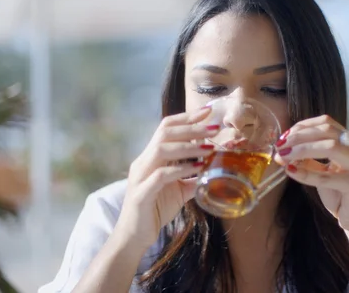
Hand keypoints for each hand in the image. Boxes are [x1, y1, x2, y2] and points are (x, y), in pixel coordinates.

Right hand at [115, 107, 217, 248]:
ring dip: (188, 146)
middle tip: (214, 127)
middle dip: (191, 127)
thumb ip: (193, 177)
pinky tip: (197, 169)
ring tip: (209, 147)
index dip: (187, 117)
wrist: (134, 237)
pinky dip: (180, 170)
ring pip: (162, 149)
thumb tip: (214, 168)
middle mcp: (143, 162)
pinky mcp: (141, 193)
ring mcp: (140, 176)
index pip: (166, 127)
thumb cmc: (154, 210)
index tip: (208, 111)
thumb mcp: (179, 191)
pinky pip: (161, 175)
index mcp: (151, 158)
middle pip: (165, 133)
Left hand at [273, 115, 348, 272]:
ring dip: (301, 149)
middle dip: (299, 136)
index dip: (304, 126)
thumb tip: (284, 149)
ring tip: (284, 156)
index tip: (285, 136)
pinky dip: (306, 173)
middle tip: (280, 146)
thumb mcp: (324, 173)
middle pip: (327, 132)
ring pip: (330, 147)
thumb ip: (309, 159)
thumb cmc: (342, 197)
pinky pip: (327, 177)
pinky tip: (291, 172)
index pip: (328, 123)